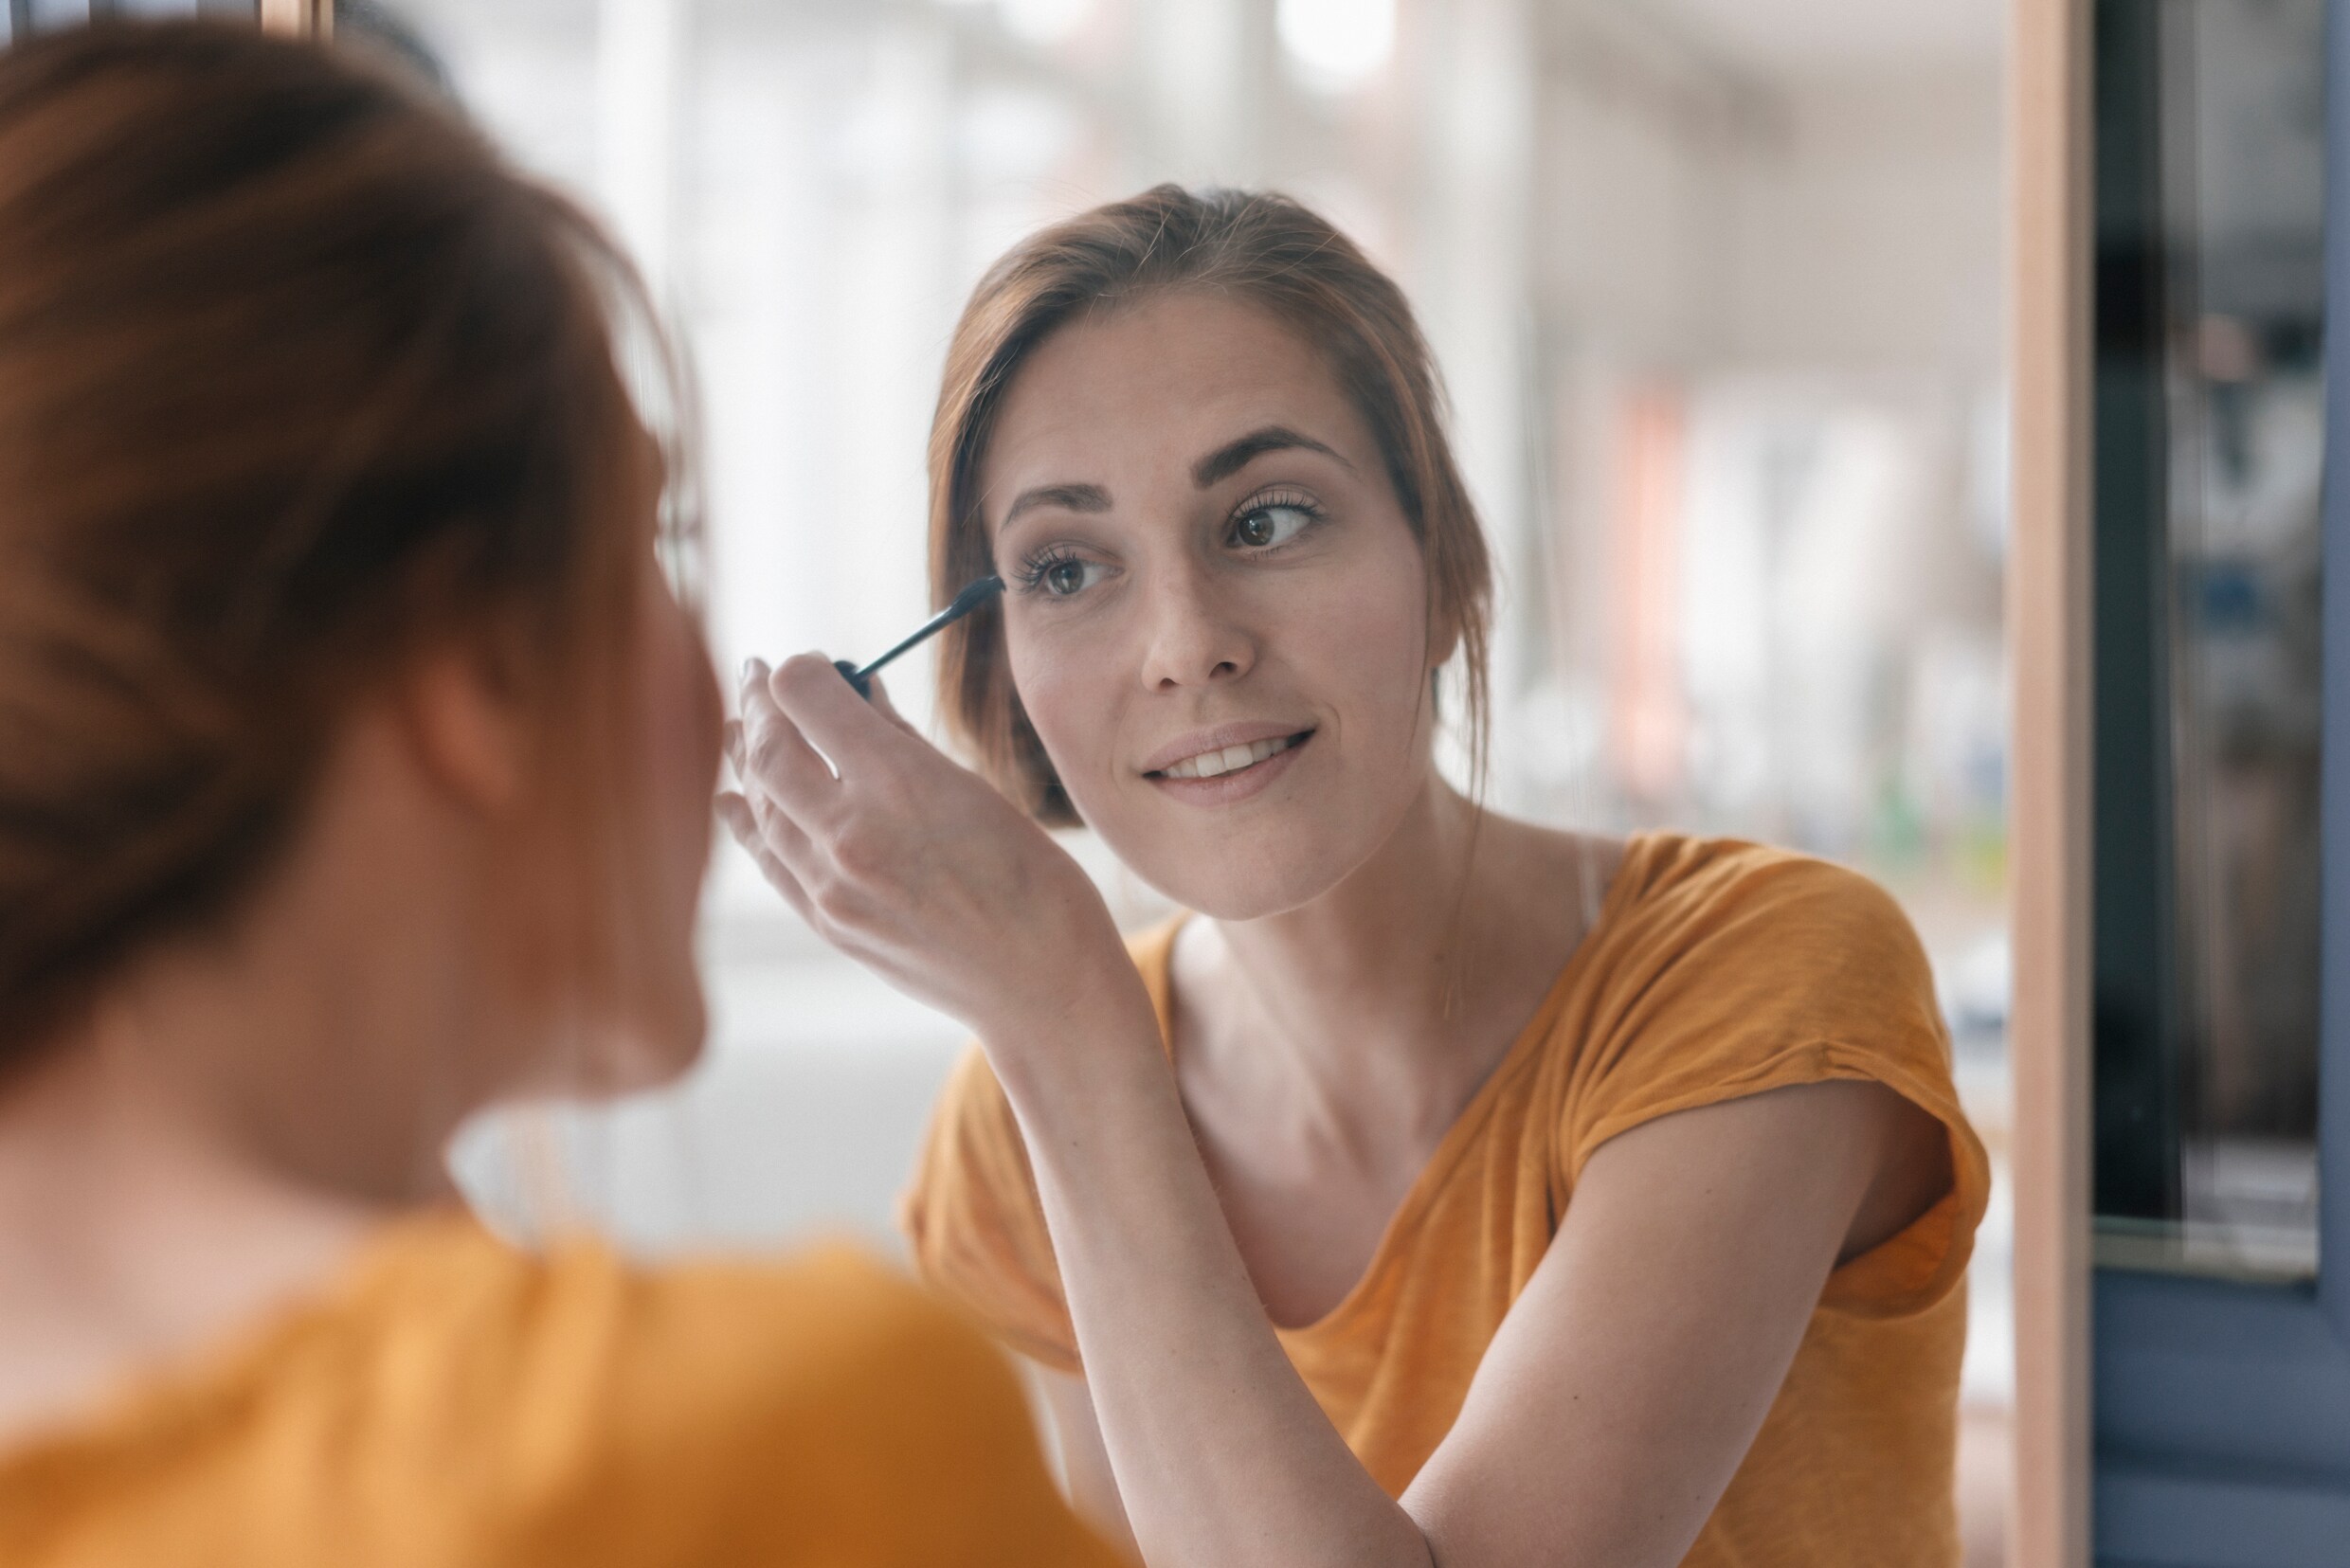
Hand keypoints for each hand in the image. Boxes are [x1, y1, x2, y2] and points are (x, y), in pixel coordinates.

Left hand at [718, 653, 1139, 1042]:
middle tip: (757, 676)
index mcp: (900, 783)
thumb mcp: (976, 791)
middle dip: (759, 703)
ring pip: (761, 805)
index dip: (802, 669)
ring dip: (747, 759)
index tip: (812, 663)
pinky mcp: (828, 925)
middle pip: (769, 749)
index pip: (806, 697)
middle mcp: (851, 832)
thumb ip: (903, 740)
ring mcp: (831, 887)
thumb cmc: (1034, 880)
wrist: (1041, 985)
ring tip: (741, 727)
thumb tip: (860, 690)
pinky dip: (748, 822)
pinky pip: (770, 861)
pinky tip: (731, 799)